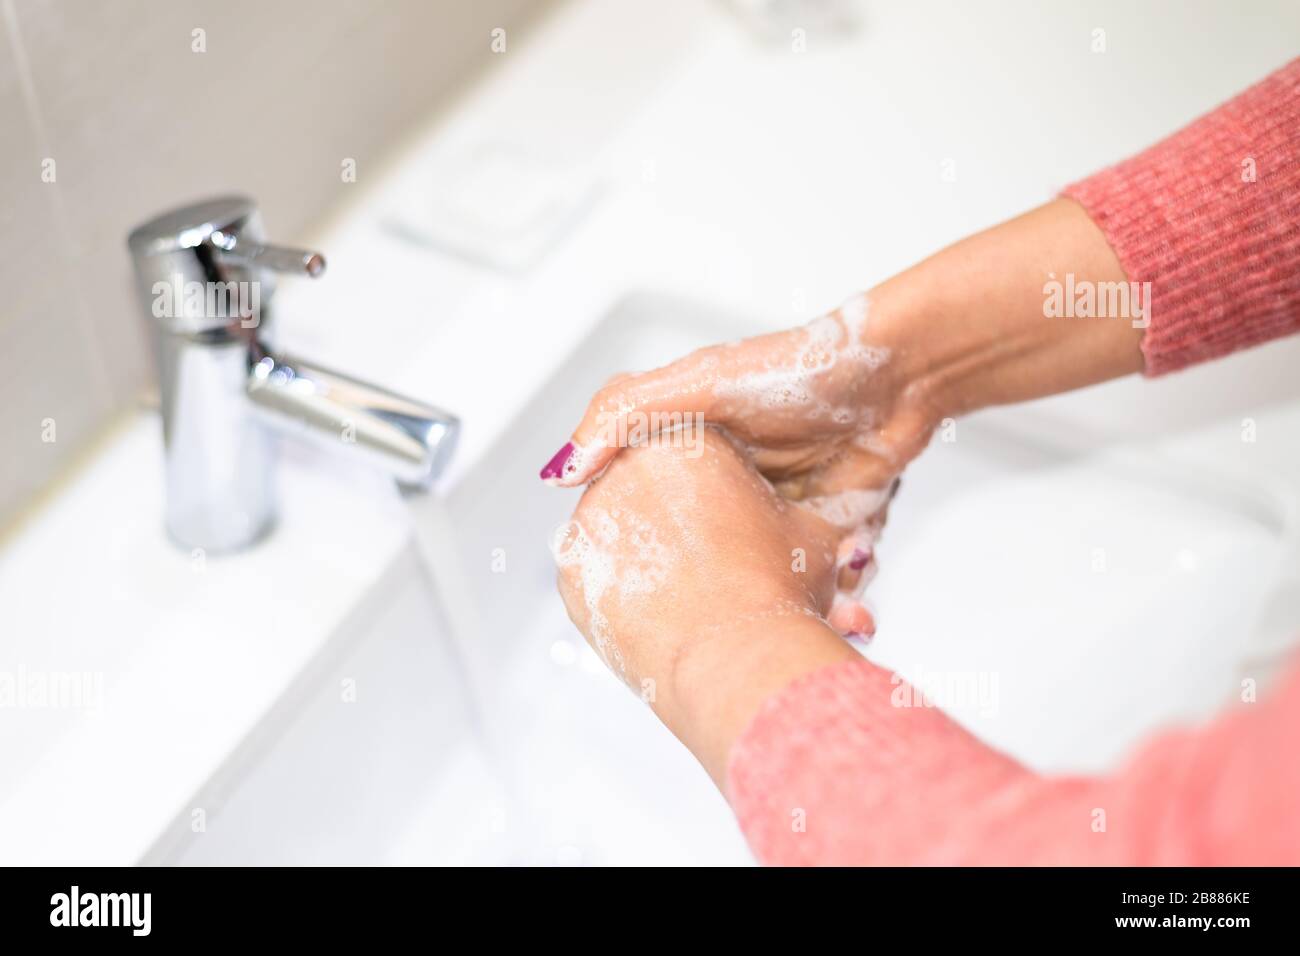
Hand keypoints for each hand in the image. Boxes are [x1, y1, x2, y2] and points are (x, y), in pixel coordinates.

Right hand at [542, 198, 1146, 613]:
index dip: (644, 560)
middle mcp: (728, 493)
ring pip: (767, 584)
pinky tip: (852, 598)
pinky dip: (836, 598)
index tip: (654, 600)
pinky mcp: (825, 533)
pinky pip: (820, 584)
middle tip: (742, 624)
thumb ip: (624, 415)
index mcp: (685, 460)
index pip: (644, 520)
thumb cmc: (800, 368)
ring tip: (818, 616)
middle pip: (708, 568)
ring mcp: (778, 517)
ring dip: (794, 609)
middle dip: (728, 606)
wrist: (902, 378)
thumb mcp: (698, 385)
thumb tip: (559, 473)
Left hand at [552, 426, 860, 782]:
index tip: (736, 515)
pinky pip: (598, 572)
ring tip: (693, 587)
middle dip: (683, 516)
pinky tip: (661, 608)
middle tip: (717, 556)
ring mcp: (589, 520)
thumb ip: (795, 508)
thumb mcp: (813, 530)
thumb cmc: (776, 591)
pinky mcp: (571, 573)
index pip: (698, 448)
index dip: (725, 486)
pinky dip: (624, 588)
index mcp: (686, 436)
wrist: (736, 661)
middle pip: (654, 483)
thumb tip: (794, 516)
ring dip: (652, 550)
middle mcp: (626, 465)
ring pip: (623, 527)